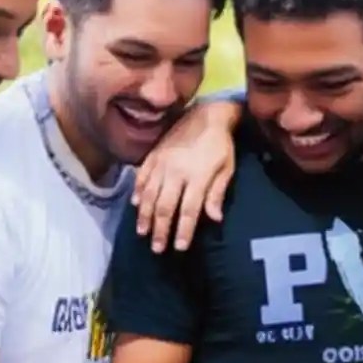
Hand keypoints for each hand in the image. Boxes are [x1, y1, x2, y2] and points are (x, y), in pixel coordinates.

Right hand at [133, 100, 241, 252]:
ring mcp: (162, 162)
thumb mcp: (227, 168)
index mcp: (197, 176)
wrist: (207, 114)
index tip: (179, 248)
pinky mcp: (154, 154)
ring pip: (149, 194)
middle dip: (160, 230)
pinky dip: (137, 191)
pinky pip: (142, 175)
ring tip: (142, 232)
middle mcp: (176, 171)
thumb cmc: (221, 145)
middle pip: (165, 206)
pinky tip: (135, 205)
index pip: (188, 210)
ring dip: (145, 215)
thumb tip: (214, 219)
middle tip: (157, 248)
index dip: (183, 231)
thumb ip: (217, 193)